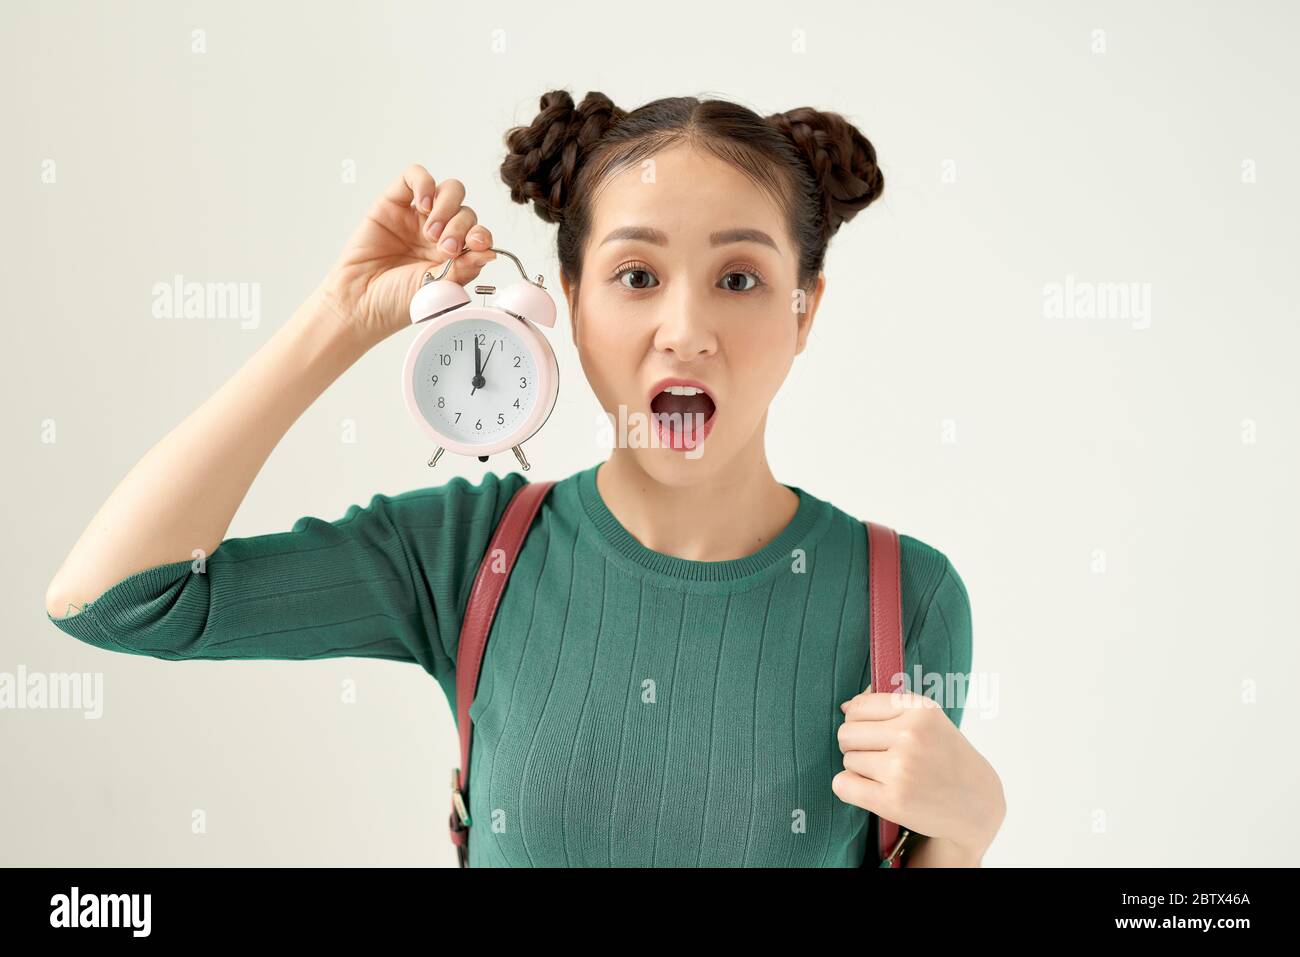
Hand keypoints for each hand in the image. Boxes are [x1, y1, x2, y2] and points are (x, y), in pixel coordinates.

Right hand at [315, 164, 496, 347]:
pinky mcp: (394, 201)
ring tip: (431, 232)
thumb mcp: (439, 289)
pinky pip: (415, 176)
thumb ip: (465, 268)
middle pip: (466, 212)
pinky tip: (423, 204)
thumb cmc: (397, 301)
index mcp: (455, 255)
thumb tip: (492, 252)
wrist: (361, 302)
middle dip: (461, 227)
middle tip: (446, 248)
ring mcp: (417, 216)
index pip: (479, 234)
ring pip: (449, 191)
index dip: (482, 235)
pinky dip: (424, 184)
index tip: (478, 245)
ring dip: (448, 207)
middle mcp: (440, 233)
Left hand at [832, 683, 1004, 860]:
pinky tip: (872, 790)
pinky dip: (849, 789)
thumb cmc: (946, 757)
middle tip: (881, 757)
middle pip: (846, 734)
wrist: (977, 803)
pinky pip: (842, 785)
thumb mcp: (929, 719)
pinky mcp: (893, 801)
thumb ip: (889, 705)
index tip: (878, 734)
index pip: (858, 707)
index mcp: (920, 710)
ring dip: (859, 769)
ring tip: (888, 775)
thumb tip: (844, 707)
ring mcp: (901, 769)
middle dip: (857, 746)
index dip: (860, 722)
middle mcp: (911, 736)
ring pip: (847, 760)